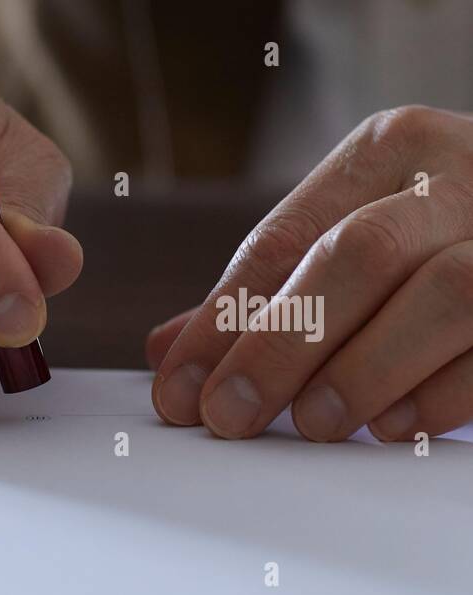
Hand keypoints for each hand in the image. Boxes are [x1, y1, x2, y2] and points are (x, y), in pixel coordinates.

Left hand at [149, 105, 472, 440]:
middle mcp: (458, 175)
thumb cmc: (430, 239)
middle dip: (280, 346)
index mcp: (390, 151)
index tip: (178, 390)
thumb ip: (265, 294)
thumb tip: (168, 353)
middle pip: (358, 256)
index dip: (220, 322)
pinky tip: (390, 427)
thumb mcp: (349, 238)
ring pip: (444, 292)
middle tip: (230, 416)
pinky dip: (438, 395)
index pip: (283, 238)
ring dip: (364, 370)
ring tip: (314, 424)